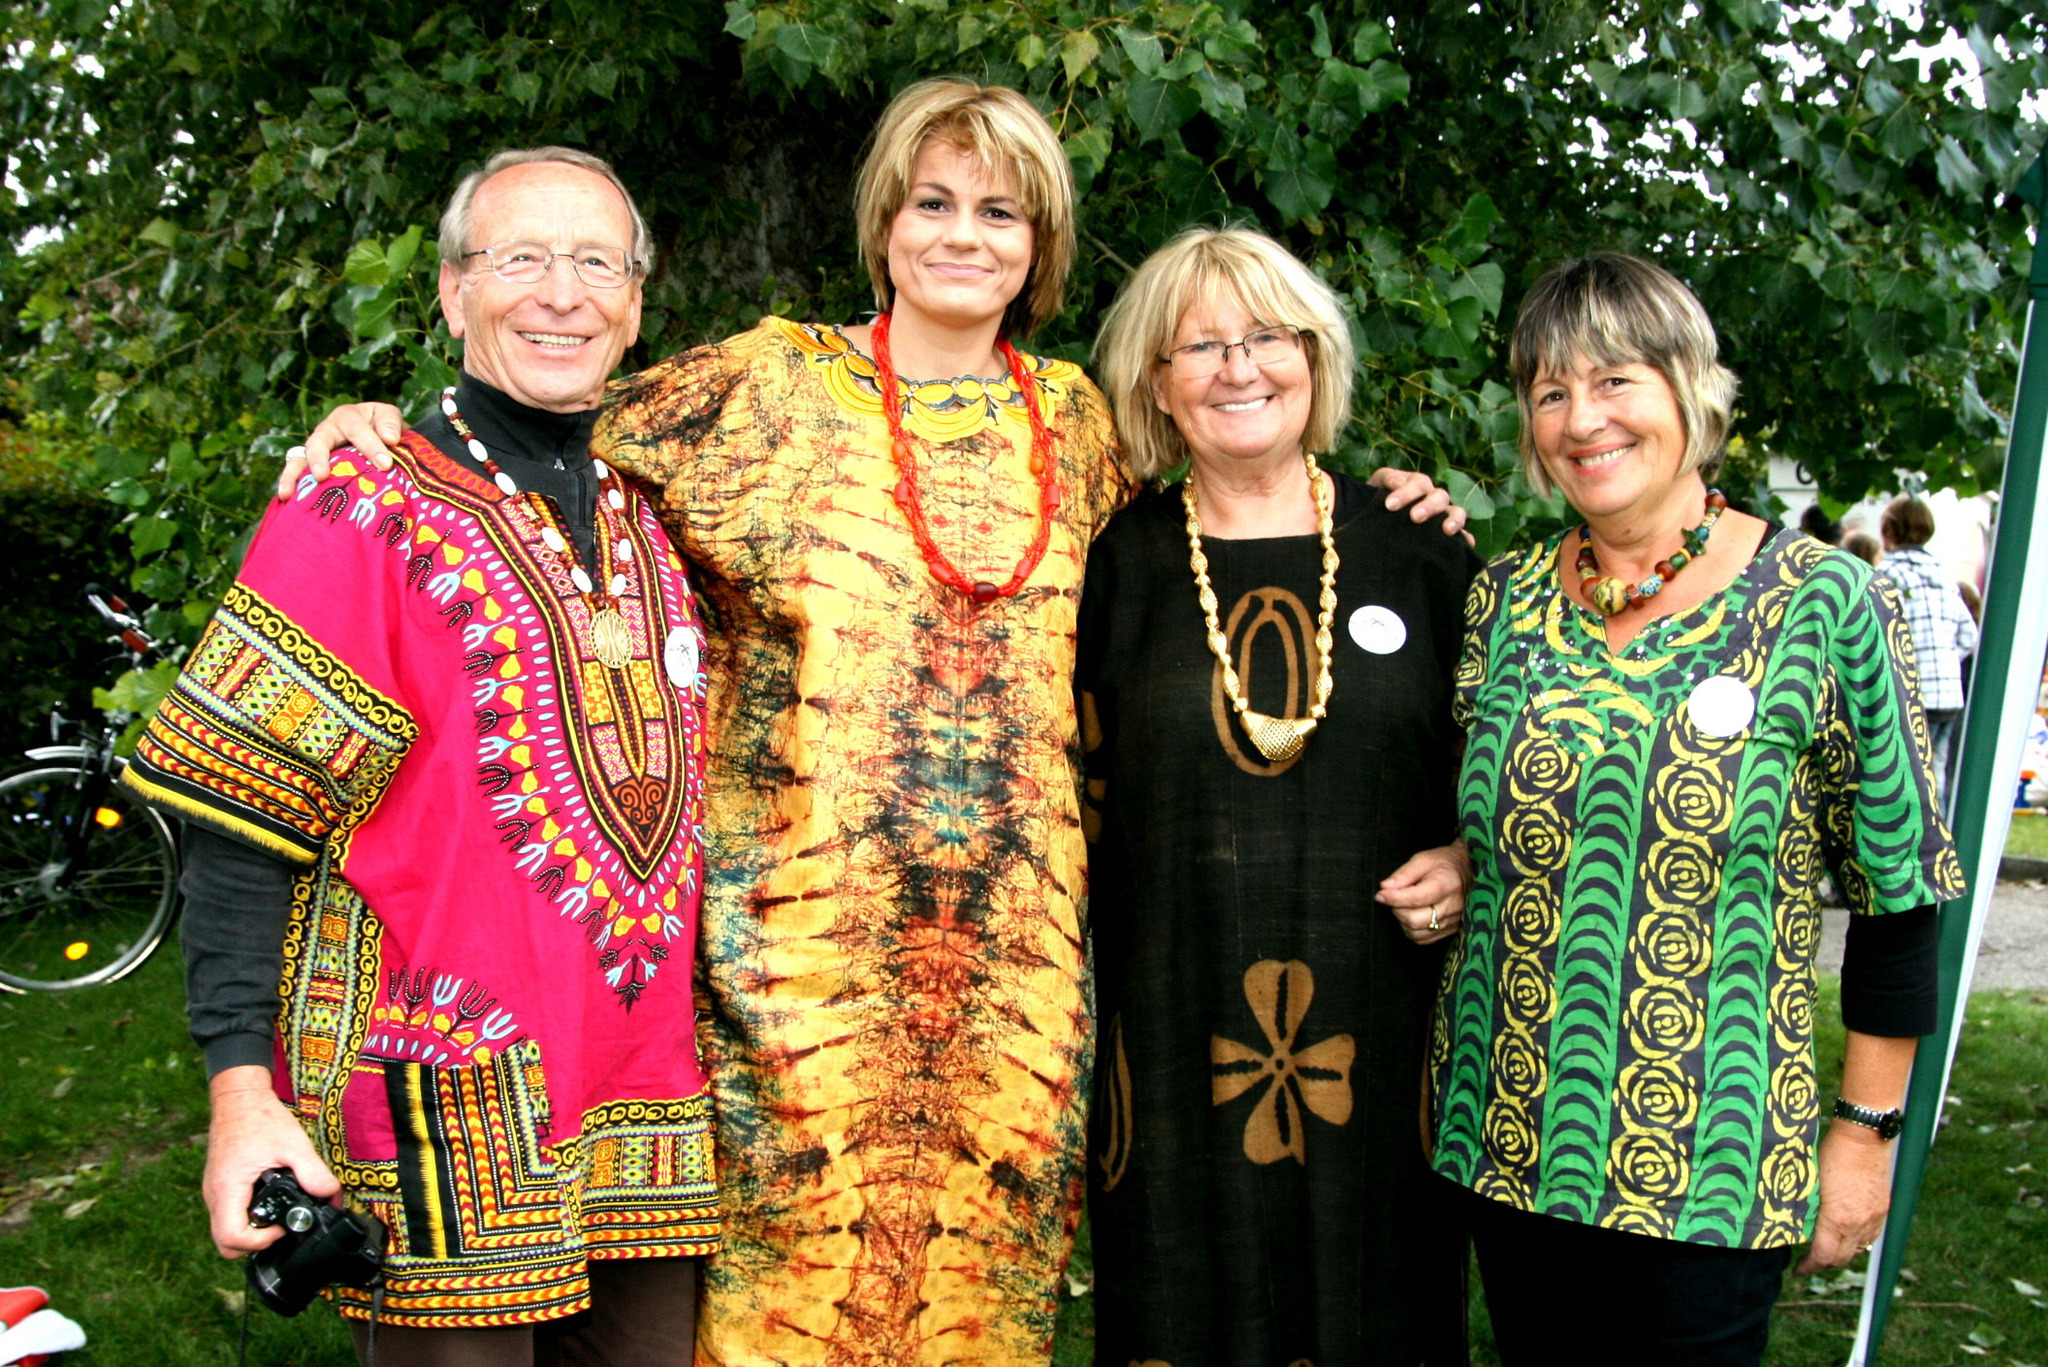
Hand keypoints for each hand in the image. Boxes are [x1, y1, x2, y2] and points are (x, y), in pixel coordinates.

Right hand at [201, 1065, 338, 1258]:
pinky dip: (246, 1217)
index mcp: (228, 1188)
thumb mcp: (293, 1144)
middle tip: (280, 1227)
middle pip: (225, 1243)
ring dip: (251, 1231)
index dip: (259, 1242)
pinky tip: (268, 1201)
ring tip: (277, 1214)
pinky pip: (228, 1214)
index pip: (231, 1238)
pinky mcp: (219, 1187)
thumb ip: (313, 1171)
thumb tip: (330, 1194)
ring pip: (224, 1230)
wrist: (238, 1098)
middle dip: (254, 1244)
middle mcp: (215, 1195)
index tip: (282, 1227)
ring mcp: (214, 1192)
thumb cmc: (259, 1118)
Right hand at [275, 402, 405, 498]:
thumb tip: (389, 438)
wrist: (376, 436)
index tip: (385, 464)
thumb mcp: (388, 417)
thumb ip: (390, 423)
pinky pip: (298, 478)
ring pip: (298, 461)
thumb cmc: (381, 427)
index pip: (356, 430)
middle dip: (318, 458)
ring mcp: (316, 453)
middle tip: (321, 476)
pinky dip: (291, 489)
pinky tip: (286, 503)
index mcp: (347, 418)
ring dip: (292, 476)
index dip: (370, 446)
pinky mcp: (311, 470)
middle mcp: (326, 433)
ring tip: (287, 493)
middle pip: (317, 443)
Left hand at [1369, 467, 1473, 542]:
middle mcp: (1433, 497)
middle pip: (1439, 497)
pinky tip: (1468, 544)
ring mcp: (1442, 515)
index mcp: (1417, 484)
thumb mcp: (1377, 485)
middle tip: (1415, 517)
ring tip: (1447, 530)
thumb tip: (1397, 483)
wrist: (1373, 519)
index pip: (1419, 484)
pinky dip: (1466, 538)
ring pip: (1456, 511)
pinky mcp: (1446, 534)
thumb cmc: (1377, 499)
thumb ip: (1387, 479)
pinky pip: (1462, 535)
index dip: (1406, 493)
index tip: (1390, 505)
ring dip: (1454, 519)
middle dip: (1428, 506)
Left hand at [1376, 841, 1471, 944]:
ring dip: (1403, 921)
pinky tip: (1412, 916)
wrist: (1469, 871)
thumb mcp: (1423, 859)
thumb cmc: (1444, 863)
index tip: (1380, 894)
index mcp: (1446, 884)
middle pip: (1415, 920)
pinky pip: (1425, 939)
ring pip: (1417, 933)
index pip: (1416, 898)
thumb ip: (1404, 874)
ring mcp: (1453, 921)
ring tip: (1403, 906)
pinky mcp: (1451, 930)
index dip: (1394, 898)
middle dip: (1397, 910)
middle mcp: (1452, 906)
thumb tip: (1384, 888)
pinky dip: (1412, 930)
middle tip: (1393, 899)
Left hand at [1795, 1122, 1892, 1272]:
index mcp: (1838, 1220)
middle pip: (1843, 1258)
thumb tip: (1794, 1224)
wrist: (1863, 1137)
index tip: (1798, 1269)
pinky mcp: (1883, 1208)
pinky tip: (1848, 1233)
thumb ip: (1807, 1209)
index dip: (1809, 1266)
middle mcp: (1859, 1224)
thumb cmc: (1830, 1154)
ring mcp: (1874, 1217)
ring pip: (1859, 1249)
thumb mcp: (1810, 1183)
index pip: (1823, 1256)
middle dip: (1825, 1263)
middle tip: (1810, 1260)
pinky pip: (1872, 1235)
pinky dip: (1859, 1240)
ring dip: (1843, 1252)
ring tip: (1827, 1246)